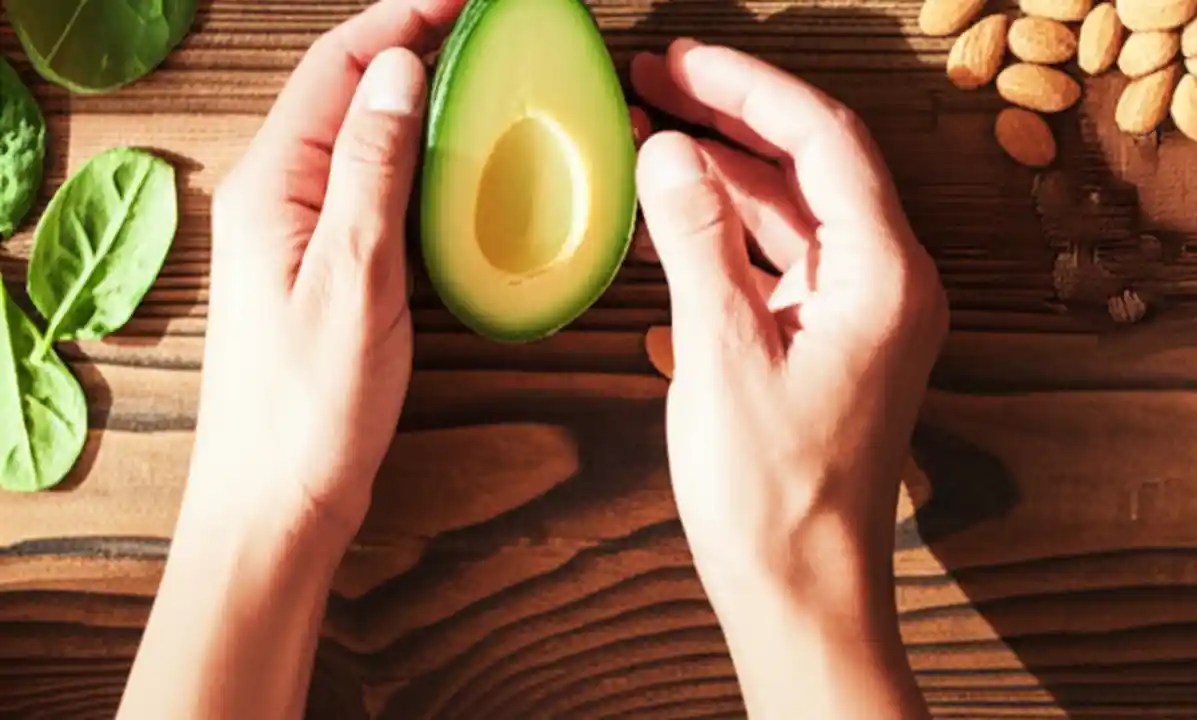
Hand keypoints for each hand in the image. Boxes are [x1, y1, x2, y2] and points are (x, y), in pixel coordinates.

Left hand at [188, 0, 461, 544]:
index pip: (335, 67)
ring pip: (357, 139)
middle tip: (482, 31)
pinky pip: (366, 188)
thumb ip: (373, 169)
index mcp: (270, 186)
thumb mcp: (354, 278)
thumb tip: (399, 70)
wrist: (278, 503)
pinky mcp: (320, 266)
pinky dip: (410, 161)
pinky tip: (451, 168)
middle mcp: (274, 197)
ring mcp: (295, 233)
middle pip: (343, 91)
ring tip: (476, 81)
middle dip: (409, 46)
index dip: (396, 18)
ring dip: (412, 101)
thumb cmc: (311, 407)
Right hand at [632, 39, 945, 716]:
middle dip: (734, 115)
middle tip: (655, 80)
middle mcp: (888, 282)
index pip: (824, 139)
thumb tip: (667, 152)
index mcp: (884, 276)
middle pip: (814, 162)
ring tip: (653, 128)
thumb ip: (696, 241)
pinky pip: (784, 255)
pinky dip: (733, 223)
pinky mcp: (831, 337)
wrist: (801, 590)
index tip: (680, 60)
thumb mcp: (721, 355)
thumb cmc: (773, 496)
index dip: (748, 87)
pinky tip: (680, 204)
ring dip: (729, 166)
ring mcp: (861, 311)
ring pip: (796, 206)